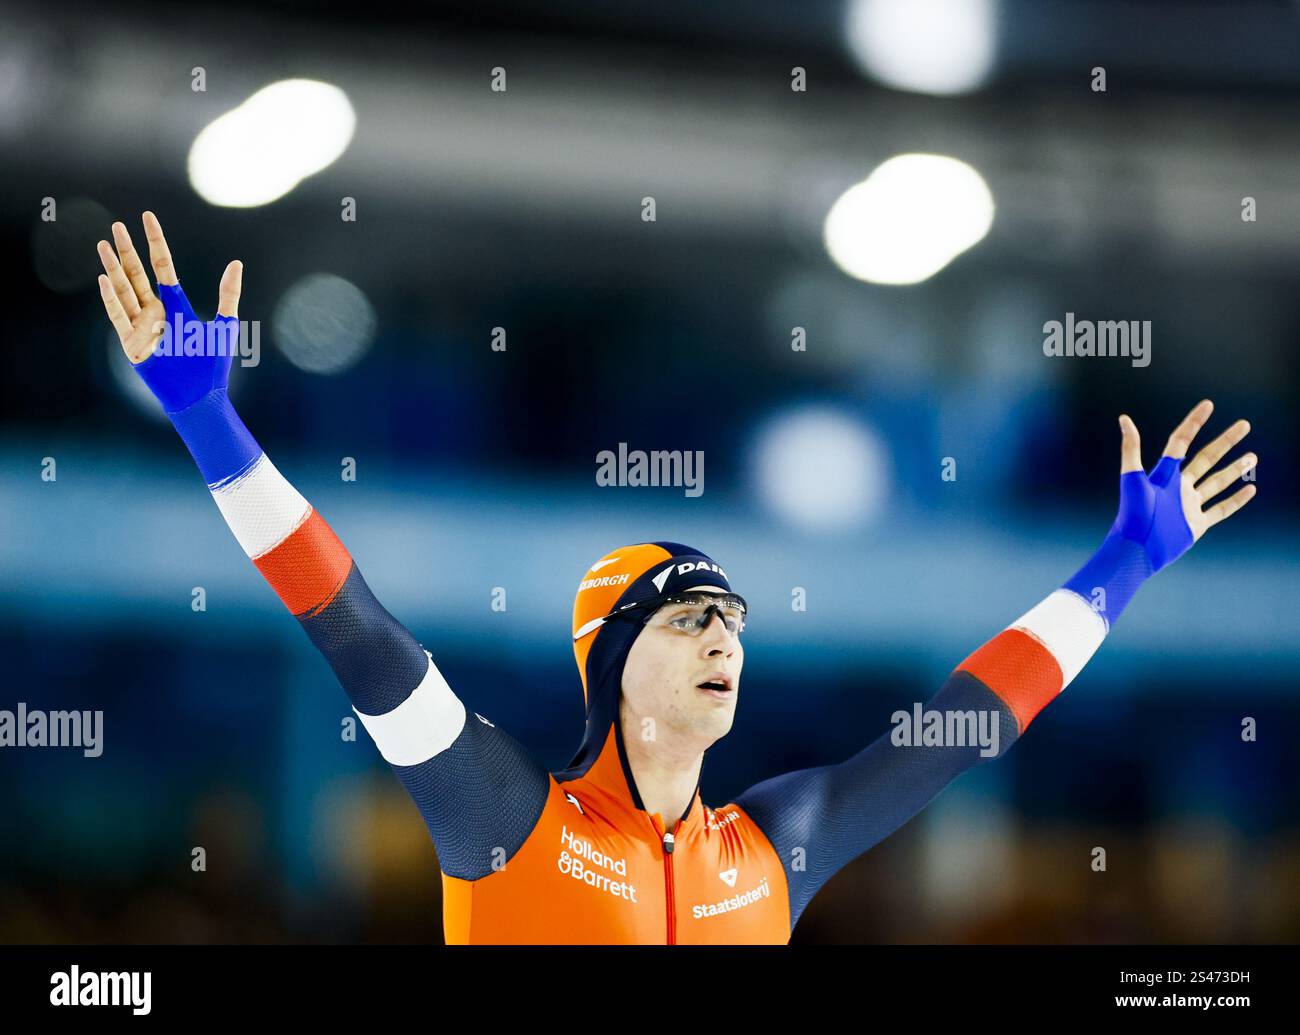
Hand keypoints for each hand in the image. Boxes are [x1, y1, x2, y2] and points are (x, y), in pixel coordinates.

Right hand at [95, 211, 243, 413]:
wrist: (202, 396)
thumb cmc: (213, 365)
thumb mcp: (225, 324)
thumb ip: (228, 294)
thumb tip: (236, 263)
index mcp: (176, 306)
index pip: (162, 267)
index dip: (155, 242)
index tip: (147, 218)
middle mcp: (156, 313)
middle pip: (138, 275)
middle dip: (128, 251)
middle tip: (118, 226)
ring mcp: (141, 327)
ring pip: (125, 291)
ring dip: (114, 268)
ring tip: (104, 244)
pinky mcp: (133, 343)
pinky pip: (120, 317)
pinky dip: (112, 299)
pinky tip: (105, 278)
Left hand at [1114, 399, 1256, 571]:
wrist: (1136, 549)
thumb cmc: (1131, 513)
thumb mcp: (1131, 477)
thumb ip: (1130, 448)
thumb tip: (1123, 418)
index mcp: (1165, 474)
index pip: (1181, 441)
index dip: (1194, 422)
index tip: (1208, 404)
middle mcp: (1179, 487)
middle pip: (1207, 458)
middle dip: (1226, 441)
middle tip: (1244, 425)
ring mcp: (1189, 506)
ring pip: (1217, 482)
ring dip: (1235, 469)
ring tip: (1253, 456)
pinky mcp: (1197, 524)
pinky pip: (1221, 510)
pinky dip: (1237, 500)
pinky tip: (1251, 489)